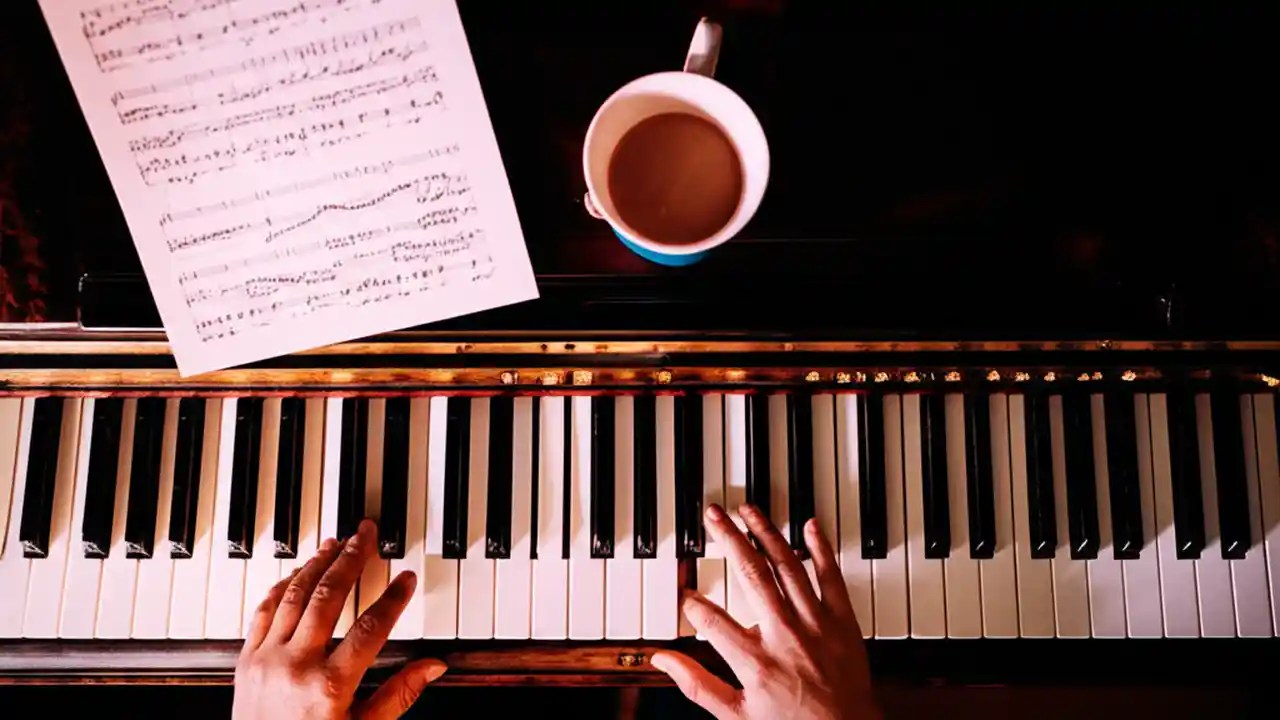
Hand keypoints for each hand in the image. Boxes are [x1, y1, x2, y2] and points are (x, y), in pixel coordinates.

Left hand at [233, 520, 446, 719]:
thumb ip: (400, 695)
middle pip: (329, 598)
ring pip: (293, 596)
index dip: (393, 599)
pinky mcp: (246, 661)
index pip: (371, 628)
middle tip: (366, 534)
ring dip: (317, 564)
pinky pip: (263, 611)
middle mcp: (296, 666)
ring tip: (336, 543)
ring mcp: (266, 660)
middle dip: (351, 559)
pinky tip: (297, 573)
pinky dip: (282, 587)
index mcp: (331, 686)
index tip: (406, 577)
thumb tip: (434, 665)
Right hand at [652, 504, 877, 719]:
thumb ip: (698, 685)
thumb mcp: (736, 716)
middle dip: (727, 538)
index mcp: (755, 660)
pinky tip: (809, 526)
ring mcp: (815, 624)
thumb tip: (663, 660)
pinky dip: (820, 549)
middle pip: (750, 573)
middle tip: (712, 515)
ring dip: (766, 533)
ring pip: (787, 565)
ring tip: (748, 511)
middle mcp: (784, 634)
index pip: (711, 618)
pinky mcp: (842, 621)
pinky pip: (831, 576)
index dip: (691, 601)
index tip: (685, 592)